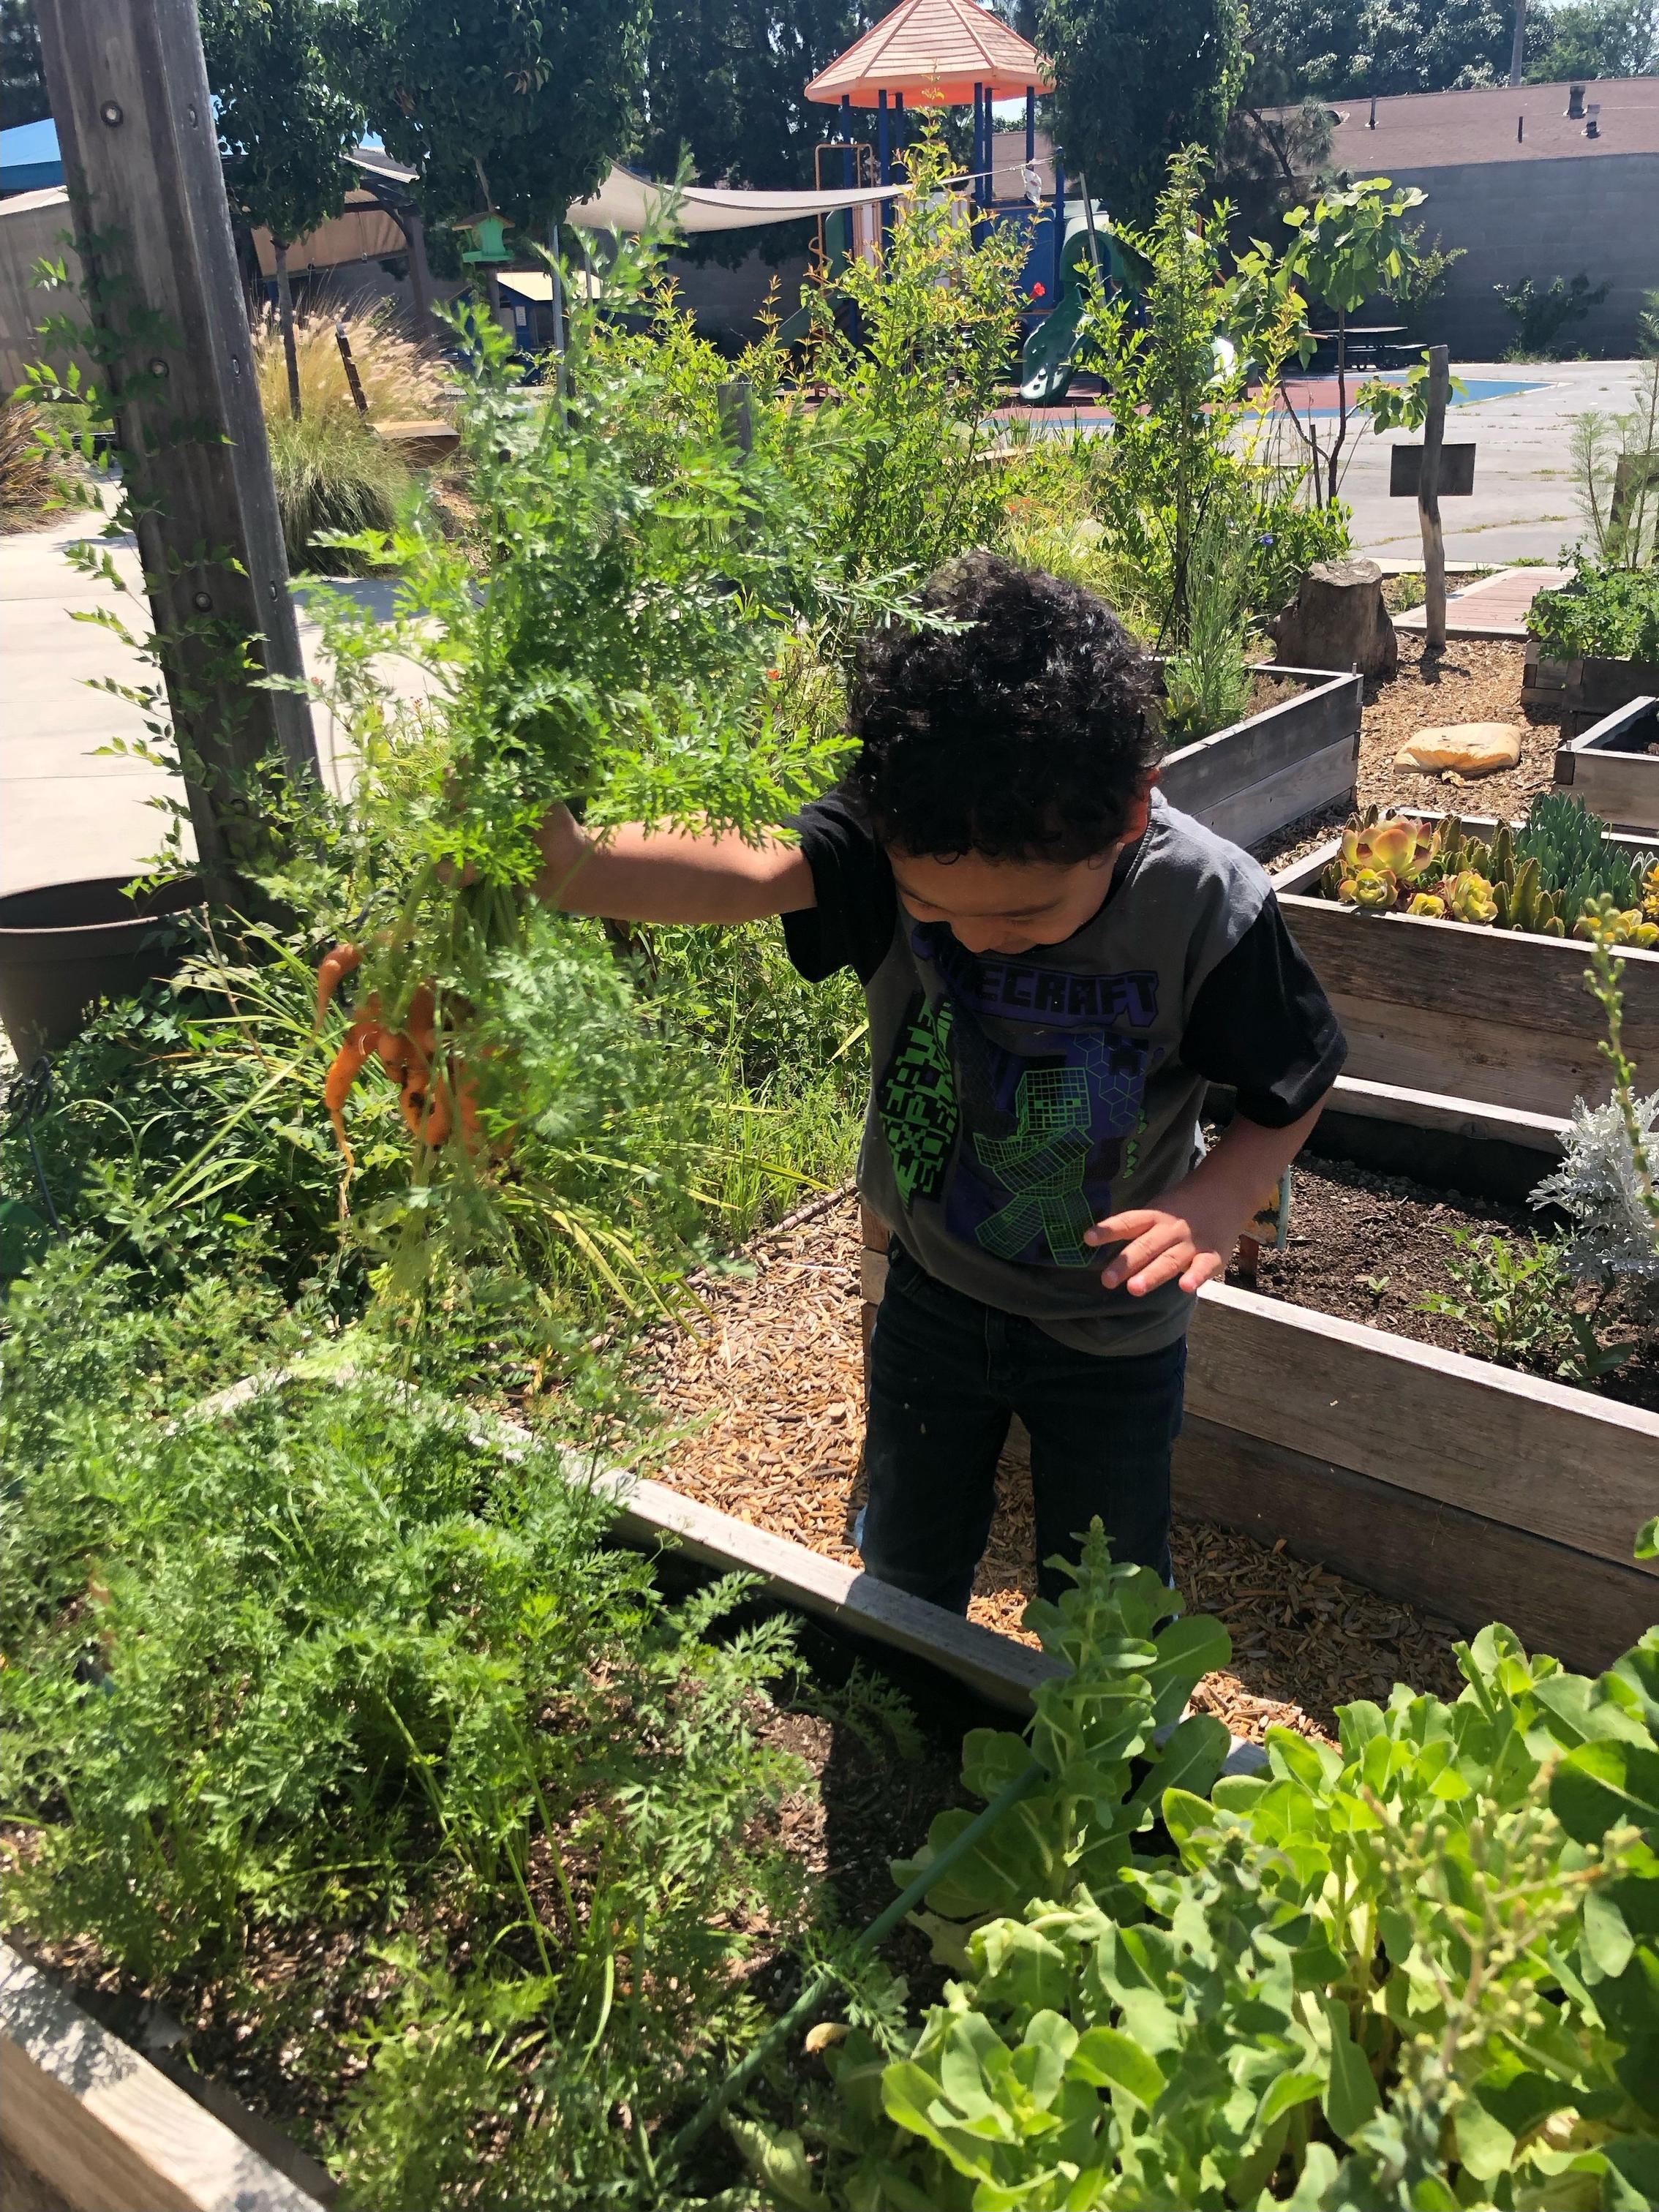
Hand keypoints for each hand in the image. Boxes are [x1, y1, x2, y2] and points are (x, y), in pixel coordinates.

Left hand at [1083, 1175, 1249, 1296]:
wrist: (1226, 1192)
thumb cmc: (1181, 1208)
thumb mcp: (1156, 1210)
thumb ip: (1135, 1229)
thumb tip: (1097, 1245)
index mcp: (1154, 1215)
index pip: (1128, 1222)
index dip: (1108, 1229)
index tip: (1088, 1238)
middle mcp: (1170, 1229)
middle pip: (1146, 1246)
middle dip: (1125, 1264)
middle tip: (1107, 1280)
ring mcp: (1192, 1242)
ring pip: (1170, 1259)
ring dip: (1152, 1274)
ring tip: (1134, 1289)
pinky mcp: (1213, 1255)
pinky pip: (1204, 1267)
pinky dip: (1196, 1276)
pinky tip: (1185, 1287)